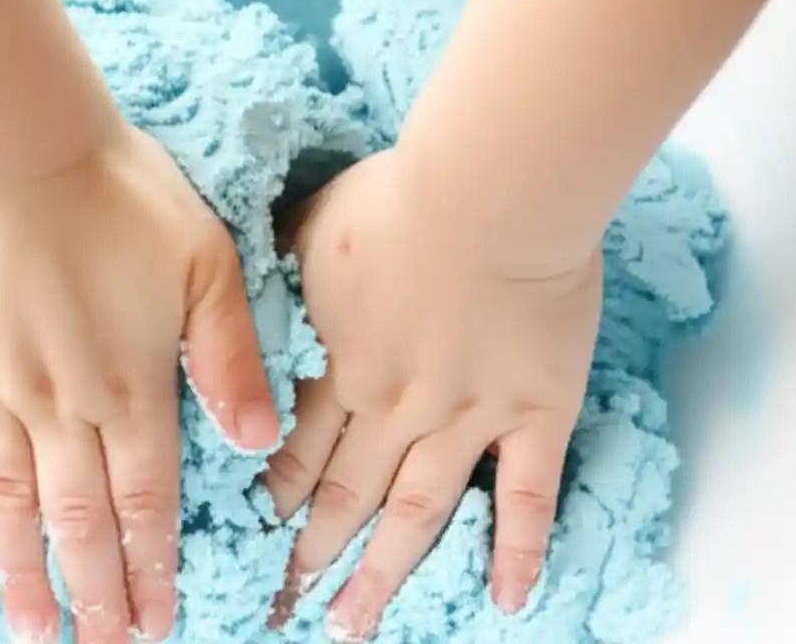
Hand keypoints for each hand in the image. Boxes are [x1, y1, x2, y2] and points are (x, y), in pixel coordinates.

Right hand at [0, 126, 279, 643]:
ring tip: (32, 631)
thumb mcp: (205, 261)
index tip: (156, 623)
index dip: (152, 567)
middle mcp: (60, 404)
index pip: (146, 500)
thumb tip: (258, 440)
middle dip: (94, 592)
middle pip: (79, 519)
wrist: (12, 141)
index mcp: (131, 385)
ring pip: (11, 501)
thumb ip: (227, 357)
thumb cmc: (117, 192)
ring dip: (23, 572)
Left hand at [265, 148, 602, 637]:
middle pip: (346, 498)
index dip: (276, 501)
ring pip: (417, 516)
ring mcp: (468, 420)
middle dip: (314, 556)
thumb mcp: (307, 231)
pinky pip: (527, 496)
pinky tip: (508, 600)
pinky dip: (519, 550)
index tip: (259, 538)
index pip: (296, 454)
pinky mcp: (536, 414)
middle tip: (292, 601)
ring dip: (384, 575)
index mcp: (339, 369)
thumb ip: (283, 278)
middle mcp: (395, 411)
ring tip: (356, 626)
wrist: (490, 194)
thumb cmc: (397, 200)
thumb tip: (259, 293)